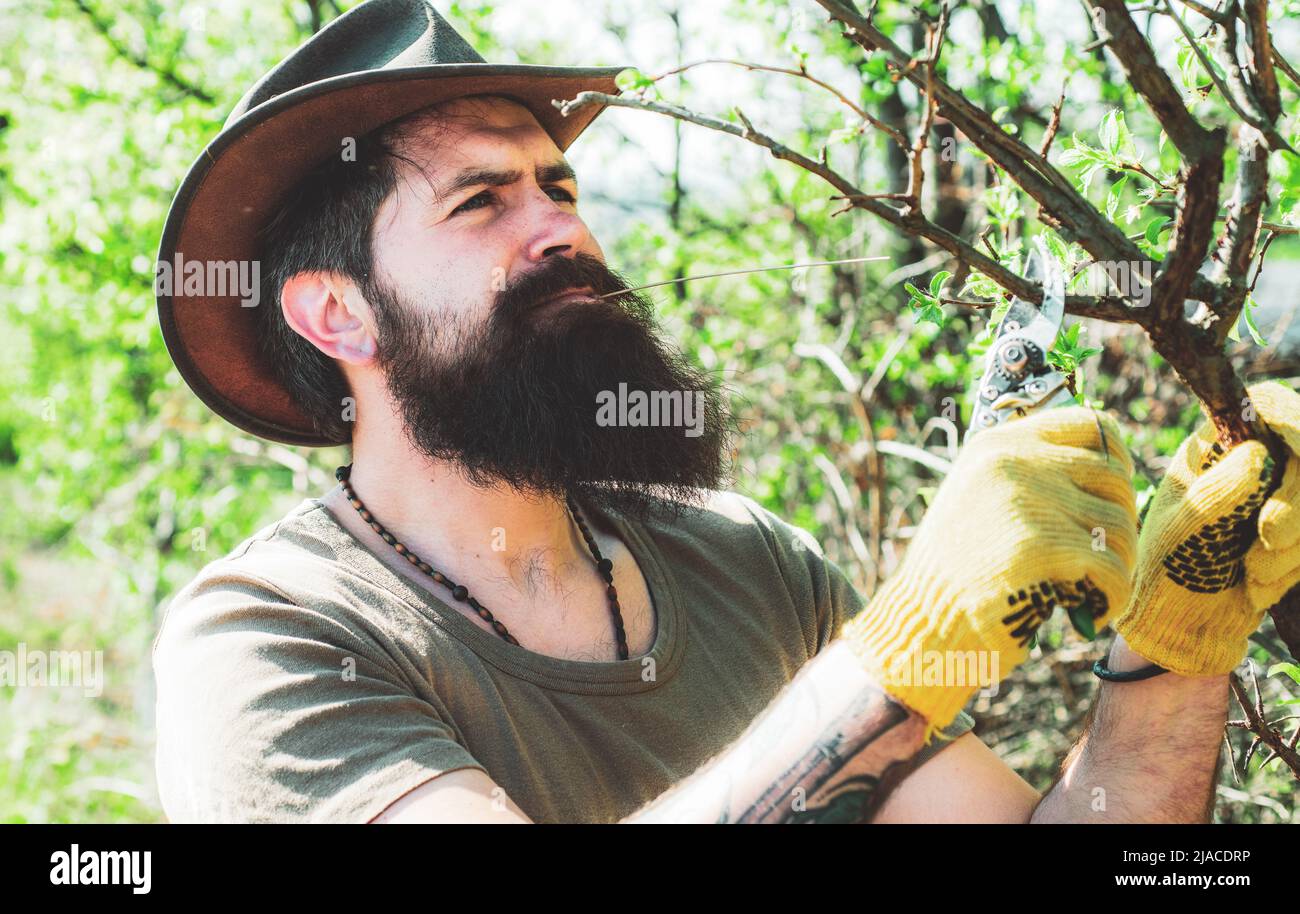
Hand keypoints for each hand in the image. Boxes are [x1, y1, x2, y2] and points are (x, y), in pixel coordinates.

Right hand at [839, 406, 1136, 736]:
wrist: (923, 621)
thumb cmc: (959, 569)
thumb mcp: (981, 496)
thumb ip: (1031, 472)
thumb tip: (1114, 465)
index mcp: (998, 443)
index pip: (1092, 425)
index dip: (1116, 460)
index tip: (1110, 497)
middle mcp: (1014, 460)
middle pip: (1114, 478)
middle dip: (1118, 523)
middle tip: (1101, 560)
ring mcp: (1029, 500)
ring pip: (1118, 526)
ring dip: (1117, 566)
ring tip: (1091, 591)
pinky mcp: (1044, 546)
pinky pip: (1113, 568)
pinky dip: (1111, 597)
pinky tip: (1087, 613)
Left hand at [1114, 381, 1299, 674]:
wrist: (1180, 624)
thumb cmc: (1168, 568)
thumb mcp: (1186, 527)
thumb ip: (1222, 490)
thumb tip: (1260, 451)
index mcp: (1215, 445)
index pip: (1270, 406)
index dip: (1296, 422)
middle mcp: (1253, 462)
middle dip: (1297, 503)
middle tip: (1268, 538)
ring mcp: (1278, 496)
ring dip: (1293, 547)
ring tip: (1253, 573)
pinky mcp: (1295, 532)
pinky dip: (1295, 566)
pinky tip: (1260, 586)